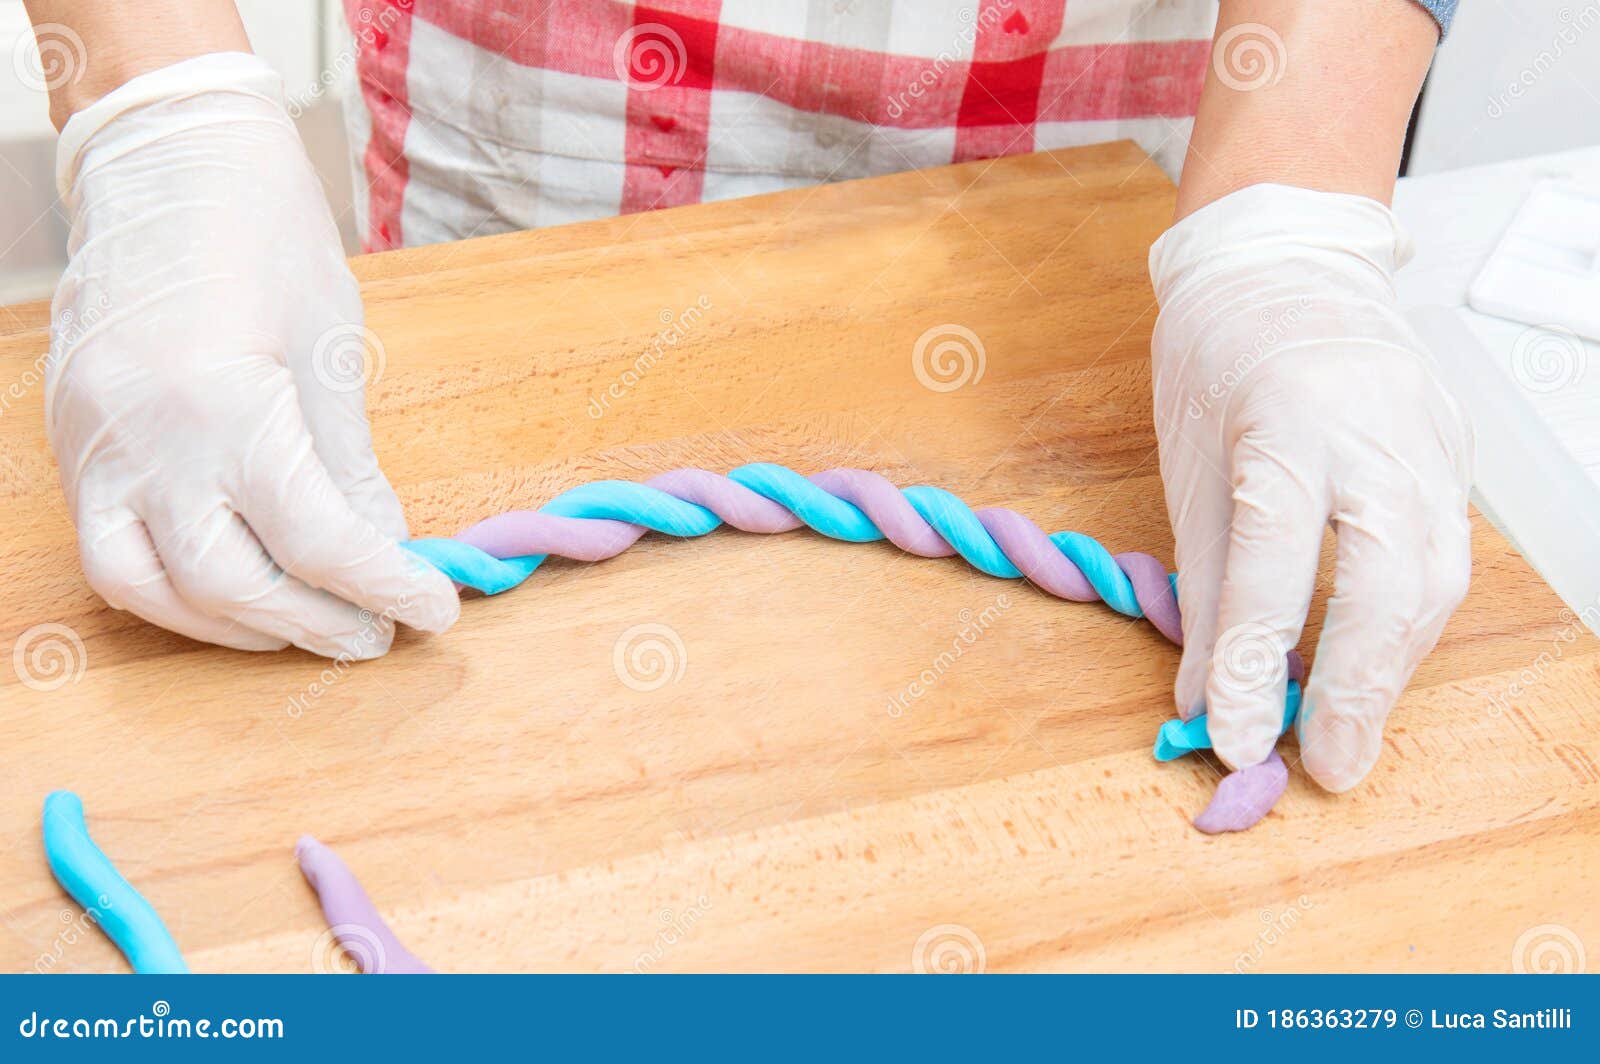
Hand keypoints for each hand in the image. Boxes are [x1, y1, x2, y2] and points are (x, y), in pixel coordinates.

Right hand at [46, 53, 458, 658]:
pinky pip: (109, 553)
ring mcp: (92, 446)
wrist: (165, 157)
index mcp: (223, 404)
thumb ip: (349, 463)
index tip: (434, 610)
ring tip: (310, 624)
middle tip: (376, 633)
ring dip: (239, 627)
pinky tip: (233, 592)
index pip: (316, 537)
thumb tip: (383, 548)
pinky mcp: (70, 444)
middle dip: (315, 624)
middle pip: (230, 584)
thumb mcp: (330, 347)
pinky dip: (175, 591)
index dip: (383, 586)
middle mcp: (144, 439)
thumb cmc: (263, 234)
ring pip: (153, 589)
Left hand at [1149, 184, 1472, 790]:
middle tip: (1324, 765)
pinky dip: (1408, 627)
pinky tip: (1375, 668)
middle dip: (1355, 686)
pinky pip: (1444, 559)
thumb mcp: (1187, 465)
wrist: (1288, 266)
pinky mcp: (1456, 457)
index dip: (1254, 660)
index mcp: (1287, 419)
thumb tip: (1200, 696)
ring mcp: (1431, 442)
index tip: (1235, 739)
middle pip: (1388, 579)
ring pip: (1433, 581)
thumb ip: (1202, 587)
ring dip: (1389, 670)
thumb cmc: (1221, 357)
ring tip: (1347, 738)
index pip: (1274, 560)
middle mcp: (1375, 430)